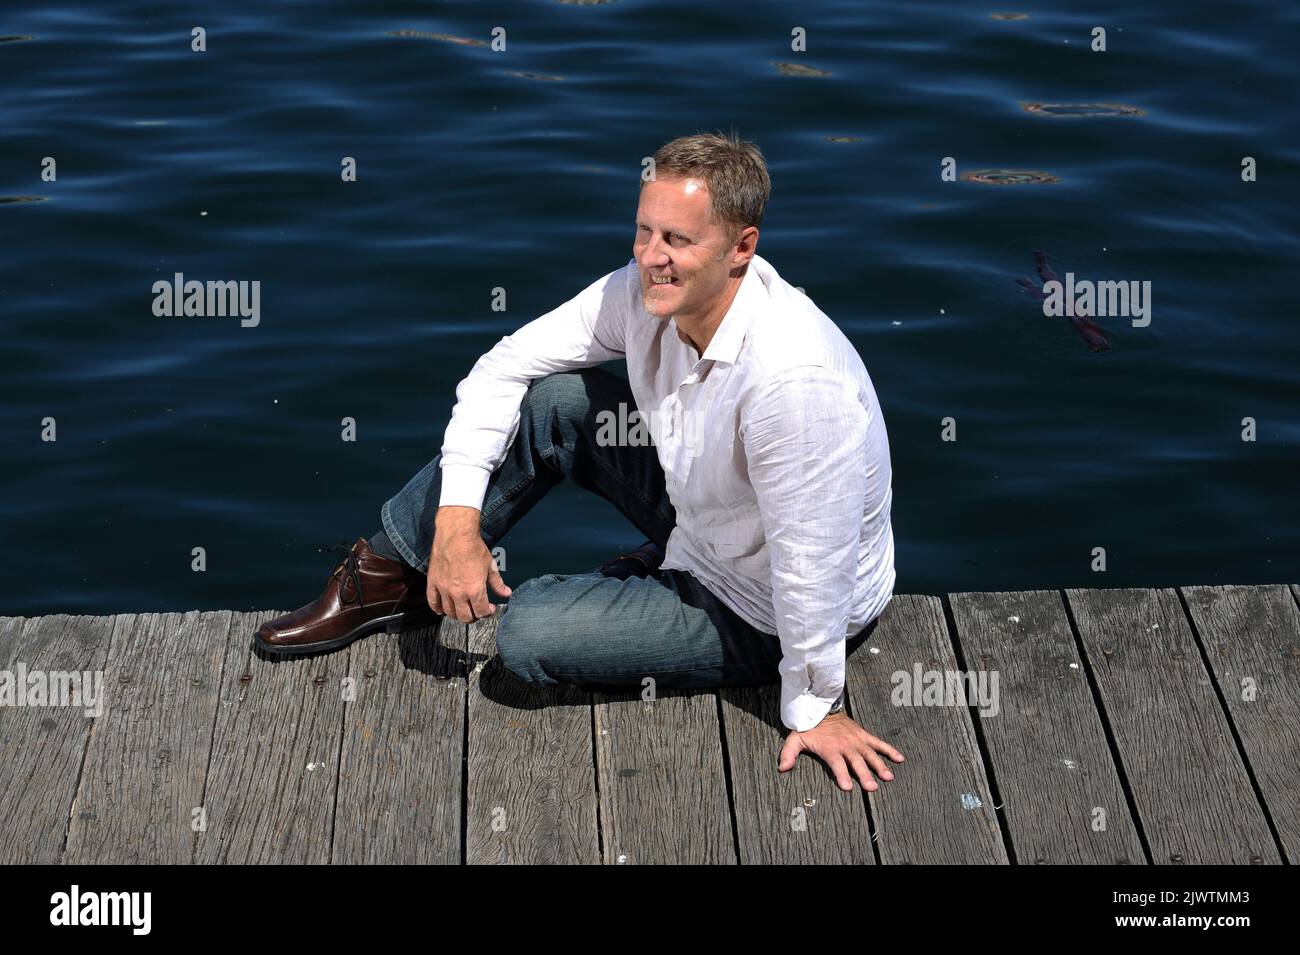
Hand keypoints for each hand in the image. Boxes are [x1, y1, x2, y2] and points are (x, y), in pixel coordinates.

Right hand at [426, 506, 511, 622]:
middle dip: (473, 617)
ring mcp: (444, 589)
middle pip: (465, 617)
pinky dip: (437, 608)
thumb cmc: (474, 548)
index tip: (489, 608)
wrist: (456, 534)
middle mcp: (458, 593)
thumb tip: (506, 593)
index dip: (487, 613)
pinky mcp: (433, 583)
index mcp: (475, 590)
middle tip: (476, 611)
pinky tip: (442, 609)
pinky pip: (433, 602)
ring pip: (449, 612)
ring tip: (462, 609)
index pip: (481, 612)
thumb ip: (497, 583)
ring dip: (457, 614)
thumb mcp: (490, 566)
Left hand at [778, 711, 903, 791]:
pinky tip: (900, 759)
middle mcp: (845, 745)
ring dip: (880, 766)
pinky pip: (878, 743)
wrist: (820, 706)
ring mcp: (856, 740)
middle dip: (864, 774)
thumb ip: (788, 754)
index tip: (848, 786)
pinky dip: (889, 750)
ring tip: (888, 777)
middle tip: (872, 787)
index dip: (842, 775)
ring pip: (870, 754)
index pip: (837, 764)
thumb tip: (782, 769)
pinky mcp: (863, 735)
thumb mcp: (795, 739)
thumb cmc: (808, 727)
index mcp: (830, 748)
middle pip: (856, 762)